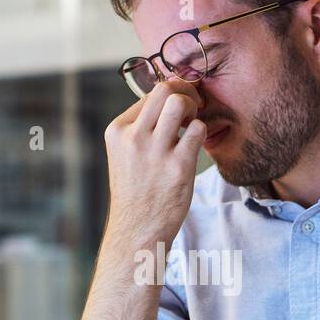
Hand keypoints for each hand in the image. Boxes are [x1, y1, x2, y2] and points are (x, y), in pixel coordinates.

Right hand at [103, 80, 206, 244]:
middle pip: (164, 90)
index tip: (177, 111)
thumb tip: (168, 100)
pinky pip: (198, 130)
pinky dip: (201, 133)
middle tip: (191, 108)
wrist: (137, 229)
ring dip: (193, 108)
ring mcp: (155, 151)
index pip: (148, 94)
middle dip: (184, 91)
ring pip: (180, 103)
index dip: (169, 96)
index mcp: (117, 131)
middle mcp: (134, 137)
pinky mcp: (178, 166)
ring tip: (192, 123)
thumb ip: (139, 128)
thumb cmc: (135, 191)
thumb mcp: (124, 154)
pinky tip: (195, 146)